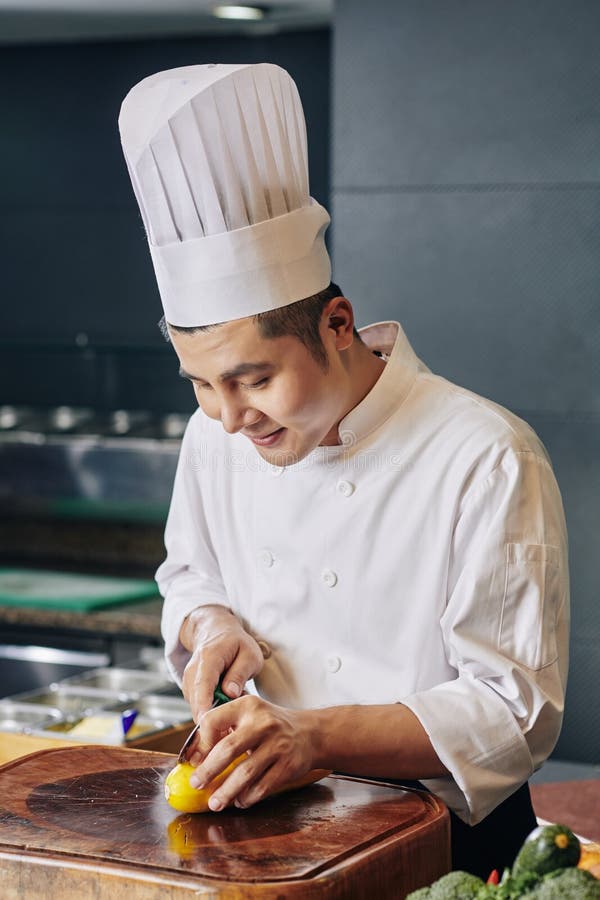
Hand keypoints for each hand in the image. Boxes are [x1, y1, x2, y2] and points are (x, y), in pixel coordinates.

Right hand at [180, 605, 264, 719]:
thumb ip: (240, 673)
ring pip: (196, 708)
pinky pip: (198, 707)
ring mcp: (188, 681)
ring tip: (233, 717)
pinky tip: (225, 711)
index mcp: (208, 658)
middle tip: (231, 733)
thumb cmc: (236, 644)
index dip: (204, 706)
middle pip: (196, 702)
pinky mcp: (189, 691)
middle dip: (210, 720)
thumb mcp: (249, 654)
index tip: (208, 725)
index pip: (202, 684)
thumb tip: (230, 694)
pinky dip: (210, 713)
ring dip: (212, 717)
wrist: (215, 632)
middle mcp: (193, 671)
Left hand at [188, 694, 316, 811]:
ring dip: (226, 791)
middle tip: (196, 784)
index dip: (200, 742)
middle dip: (208, 771)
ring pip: (245, 773)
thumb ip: (224, 727)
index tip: (194, 759)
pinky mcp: (289, 765)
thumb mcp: (248, 714)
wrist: (310, 733)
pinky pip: (263, 786)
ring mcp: (278, 744)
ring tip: (215, 803)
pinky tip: (240, 800)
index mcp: (248, 705)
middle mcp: (263, 722)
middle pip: (228, 749)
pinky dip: (248, 797)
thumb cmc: (269, 726)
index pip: (213, 720)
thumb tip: (194, 756)